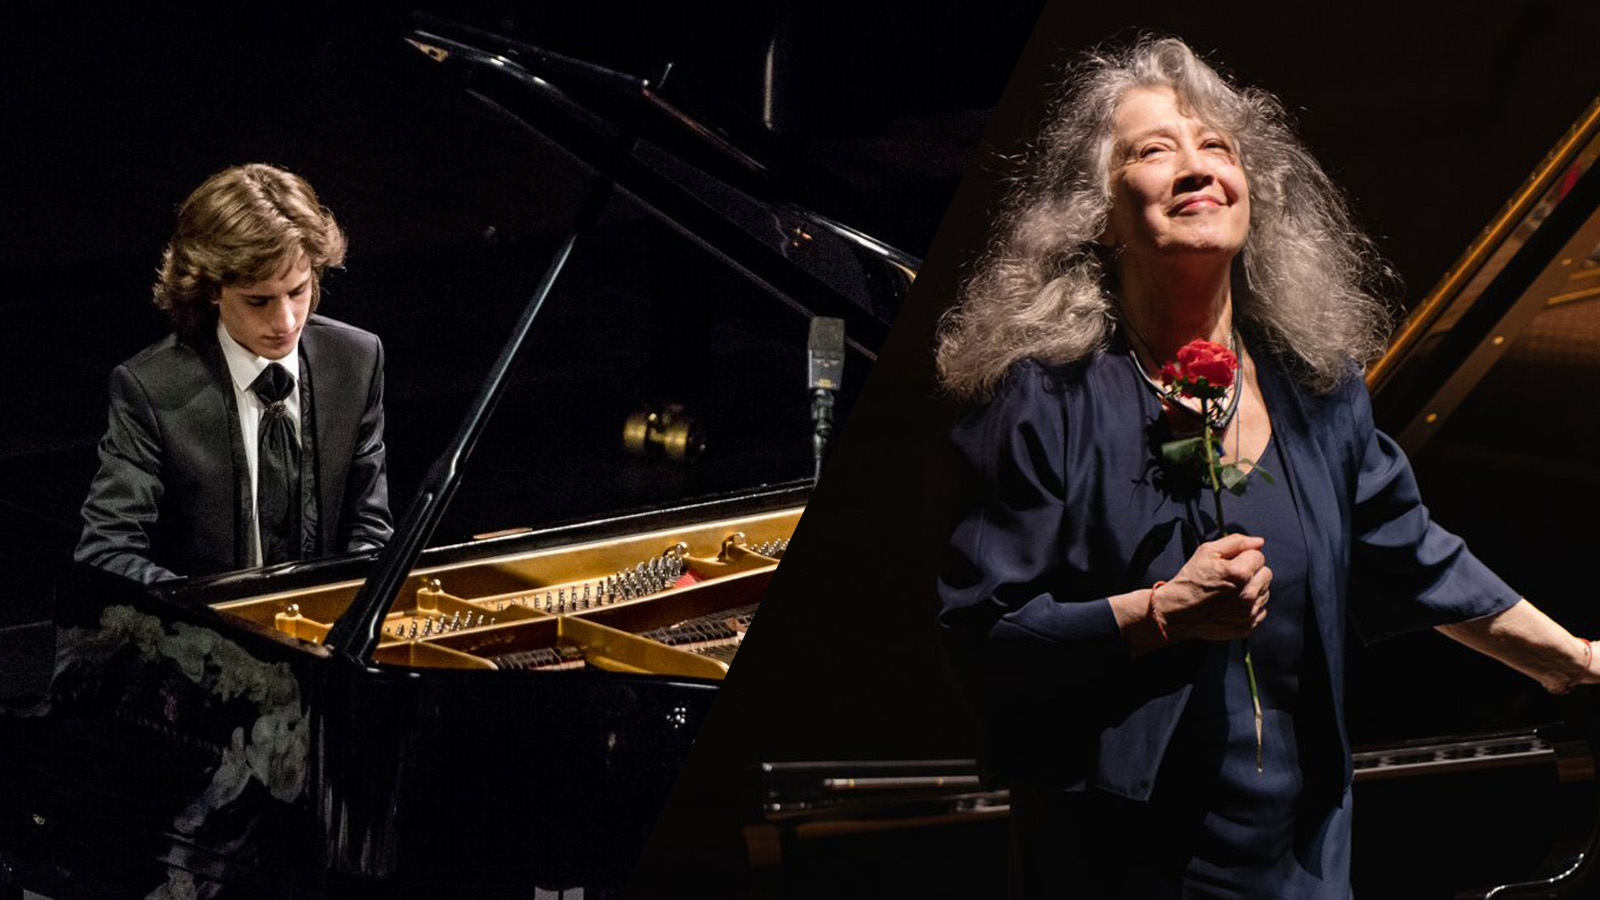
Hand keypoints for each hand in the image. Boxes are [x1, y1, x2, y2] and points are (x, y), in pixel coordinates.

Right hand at [1152, 533, 1270, 642]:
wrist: (1178, 611)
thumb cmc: (1191, 579)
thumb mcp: (1207, 551)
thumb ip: (1236, 542)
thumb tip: (1259, 542)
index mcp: (1240, 573)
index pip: (1258, 556)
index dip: (1243, 556)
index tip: (1229, 564)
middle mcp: (1248, 594)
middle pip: (1266, 574)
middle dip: (1252, 572)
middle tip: (1231, 577)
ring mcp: (1248, 613)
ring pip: (1264, 592)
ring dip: (1252, 589)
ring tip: (1230, 591)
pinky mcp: (1247, 626)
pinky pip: (1260, 610)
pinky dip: (1250, 607)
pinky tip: (1232, 605)